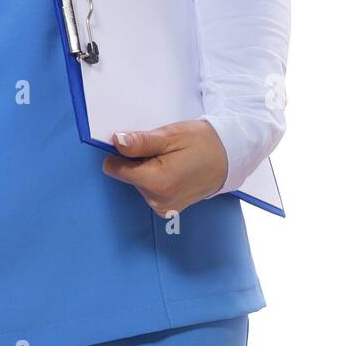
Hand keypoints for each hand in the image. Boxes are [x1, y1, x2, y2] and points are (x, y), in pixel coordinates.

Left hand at [101, 119, 227, 215]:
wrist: (230, 158)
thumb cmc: (203, 143)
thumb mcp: (170, 136)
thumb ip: (141, 142)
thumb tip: (116, 142)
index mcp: (157, 182)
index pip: (115, 168)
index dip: (122, 152)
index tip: (139, 144)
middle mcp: (158, 201)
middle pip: (127, 176)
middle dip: (138, 160)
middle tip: (163, 150)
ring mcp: (163, 208)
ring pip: (137, 182)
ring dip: (148, 169)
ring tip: (171, 159)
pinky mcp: (168, 210)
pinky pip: (149, 190)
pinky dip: (155, 178)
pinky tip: (173, 170)